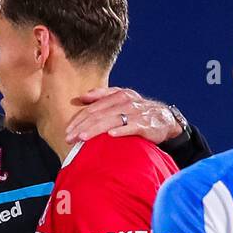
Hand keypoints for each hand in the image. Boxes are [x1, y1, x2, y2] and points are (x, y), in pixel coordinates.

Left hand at [65, 88, 180, 145]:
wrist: (165, 120)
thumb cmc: (138, 112)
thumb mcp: (121, 100)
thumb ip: (102, 97)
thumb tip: (81, 97)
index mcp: (118, 95)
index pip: (93, 108)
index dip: (79, 119)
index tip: (67, 130)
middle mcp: (126, 102)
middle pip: (99, 114)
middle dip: (82, 126)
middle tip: (69, 137)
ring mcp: (136, 113)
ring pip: (111, 120)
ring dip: (95, 129)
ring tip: (82, 137)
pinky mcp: (145, 124)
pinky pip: (131, 127)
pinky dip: (121, 130)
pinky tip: (110, 135)